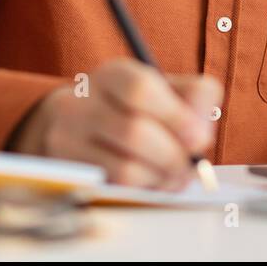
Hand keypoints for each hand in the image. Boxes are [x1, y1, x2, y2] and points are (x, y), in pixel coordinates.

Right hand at [8, 58, 222, 189]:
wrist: (78, 127)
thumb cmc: (136, 108)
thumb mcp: (167, 89)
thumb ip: (196, 98)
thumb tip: (200, 135)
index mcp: (112, 75)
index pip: (140, 89)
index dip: (177, 117)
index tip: (200, 139)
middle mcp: (80, 102)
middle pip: (134, 133)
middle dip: (173, 156)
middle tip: (190, 166)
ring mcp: (66, 139)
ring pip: (125, 168)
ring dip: (161, 178)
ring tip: (175, 177)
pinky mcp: (68, 172)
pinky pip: (114, 190)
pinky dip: (144, 190)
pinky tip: (154, 183)